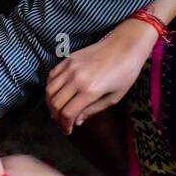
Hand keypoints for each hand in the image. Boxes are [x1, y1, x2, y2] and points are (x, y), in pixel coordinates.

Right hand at [45, 18, 156, 133]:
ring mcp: (70, 68)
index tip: (67, 130)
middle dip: (56, 117)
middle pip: (55, 103)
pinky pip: (51, 76)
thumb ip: (93, 110)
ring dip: (50, 103)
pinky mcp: (68, 59)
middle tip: (61, 122)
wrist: (125, 46)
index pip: (67, 113)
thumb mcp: (114, 97)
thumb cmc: (125, 73)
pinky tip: (57, 94)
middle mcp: (76, 79)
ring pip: (50, 90)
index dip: (65, 125)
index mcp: (90, 90)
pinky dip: (50, 88)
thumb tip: (77, 121)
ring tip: (57, 110)